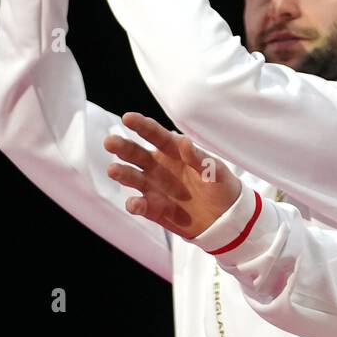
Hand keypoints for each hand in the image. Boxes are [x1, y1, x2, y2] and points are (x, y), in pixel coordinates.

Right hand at [104, 111, 242, 238]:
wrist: (226, 219)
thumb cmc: (222, 187)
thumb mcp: (216, 171)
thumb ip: (199, 158)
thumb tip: (183, 141)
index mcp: (174, 152)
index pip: (156, 135)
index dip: (142, 126)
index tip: (127, 117)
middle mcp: (159, 167)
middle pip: (137, 154)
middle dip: (123, 147)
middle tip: (109, 141)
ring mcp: (154, 188)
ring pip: (133, 178)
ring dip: (122, 174)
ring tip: (113, 170)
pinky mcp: (154, 209)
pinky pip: (140, 206)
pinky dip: (135, 205)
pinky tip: (134, 203)